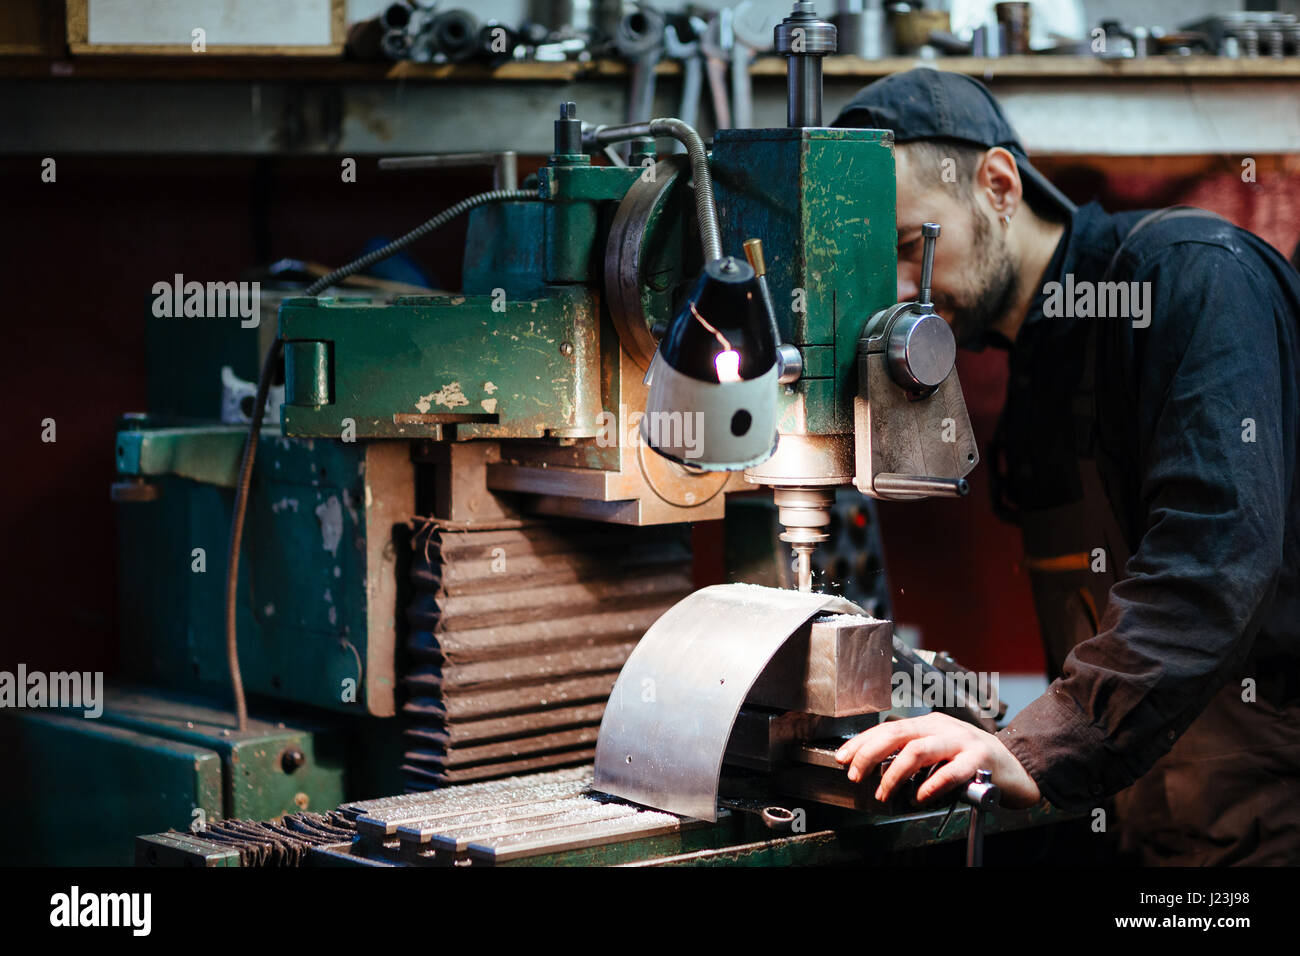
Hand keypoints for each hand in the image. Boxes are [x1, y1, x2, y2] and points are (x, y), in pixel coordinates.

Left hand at [834, 712, 1041, 808]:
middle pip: (897, 733)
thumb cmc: (976, 761)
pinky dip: (930, 785)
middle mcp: (943, 728)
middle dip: (869, 754)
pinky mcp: (980, 760)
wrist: (1019, 767)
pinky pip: (950, 771)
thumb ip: (914, 750)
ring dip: (895, 773)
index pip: (888, 728)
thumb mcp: (940, 749)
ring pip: (918, 750)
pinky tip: (919, 796)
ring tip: (884, 792)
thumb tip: (878, 757)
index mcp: (930, 723)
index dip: (862, 742)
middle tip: (855, 775)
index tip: (842, 757)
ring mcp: (962, 741)